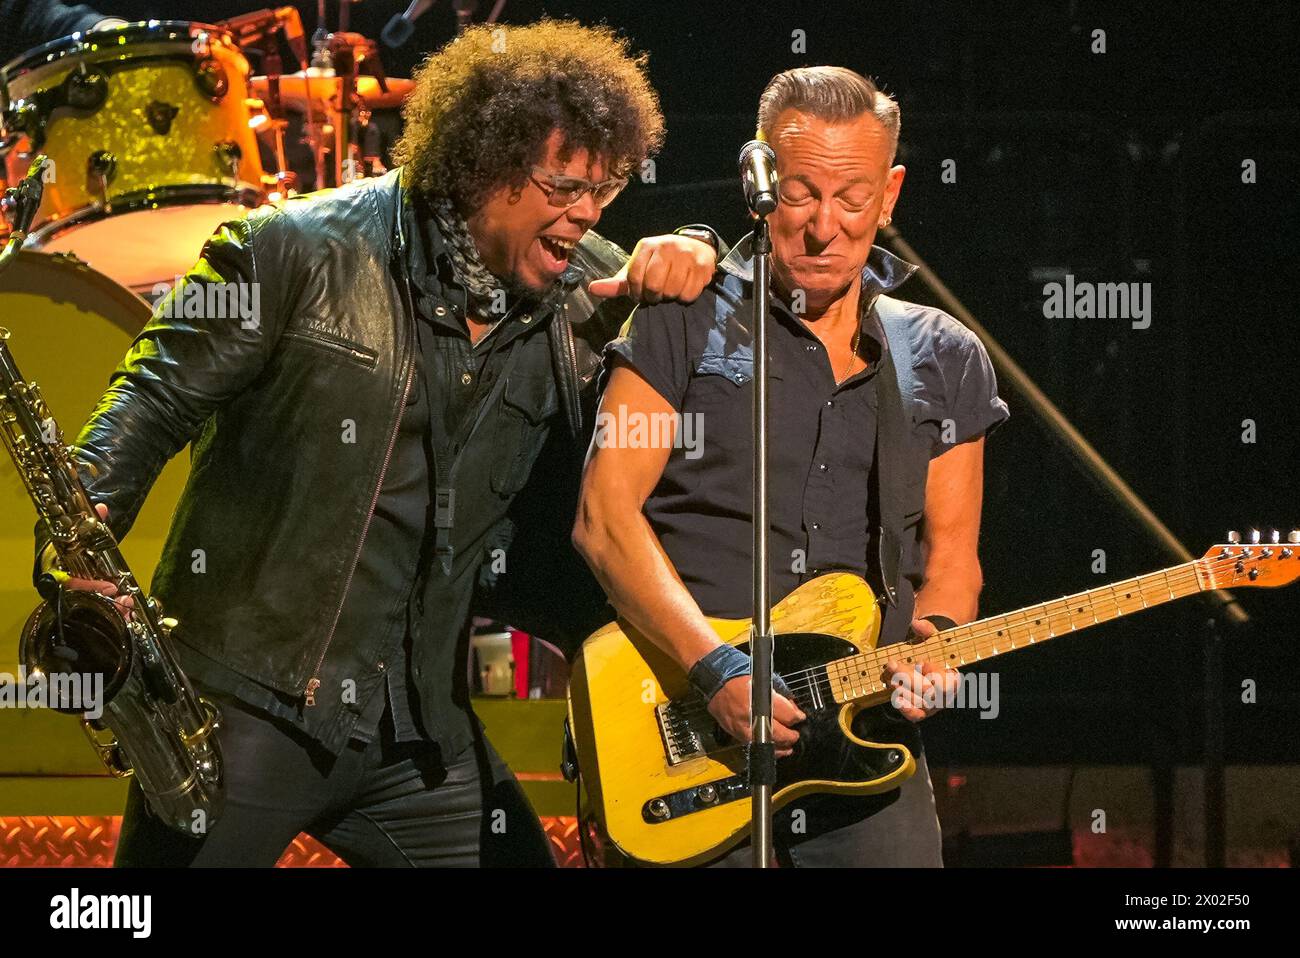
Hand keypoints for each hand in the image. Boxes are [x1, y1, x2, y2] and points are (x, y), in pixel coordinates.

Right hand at [43, 503, 133, 615]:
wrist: (62, 548)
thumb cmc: (65, 542)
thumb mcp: (77, 531)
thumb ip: (89, 522)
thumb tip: (101, 508)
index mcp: (54, 570)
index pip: (68, 584)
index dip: (88, 587)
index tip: (110, 587)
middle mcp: (60, 586)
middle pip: (80, 602)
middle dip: (103, 603)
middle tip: (124, 600)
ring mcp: (71, 596)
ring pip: (88, 609)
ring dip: (110, 610)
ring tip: (128, 605)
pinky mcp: (82, 602)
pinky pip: (95, 613)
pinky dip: (111, 614)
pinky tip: (127, 612)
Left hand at [587, 234, 715, 303]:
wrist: (694, 248)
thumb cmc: (660, 265)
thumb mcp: (638, 271)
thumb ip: (617, 283)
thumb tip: (592, 289)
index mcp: (646, 246)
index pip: (634, 277)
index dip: (636, 292)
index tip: (641, 294)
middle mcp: (666, 246)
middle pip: (654, 286)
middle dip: (654, 297)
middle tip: (657, 295)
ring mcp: (685, 254)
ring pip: (672, 291)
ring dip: (670, 297)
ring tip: (671, 290)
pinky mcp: (702, 264)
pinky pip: (689, 293)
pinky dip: (685, 297)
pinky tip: (684, 288)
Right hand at [706, 675, 805, 758]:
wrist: (714, 678)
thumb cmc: (737, 674)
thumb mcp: (764, 679)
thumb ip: (780, 695)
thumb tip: (792, 709)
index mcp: (761, 699)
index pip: (788, 715)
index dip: (797, 718)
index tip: (800, 717)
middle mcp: (752, 715)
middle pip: (780, 734)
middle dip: (791, 736)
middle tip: (796, 733)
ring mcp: (742, 726)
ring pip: (767, 744)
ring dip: (780, 747)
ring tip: (787, 746)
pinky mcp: (734, 732)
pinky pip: (754, 745)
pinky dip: (765, 747)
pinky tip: (772, 747)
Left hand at [884, 618, 959, 721]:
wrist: (925, 661)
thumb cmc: (931, 649)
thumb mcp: (931, 636)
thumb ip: (927, 629)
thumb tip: (917, 624)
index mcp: (953, 678)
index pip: (948, 683)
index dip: (935, 675)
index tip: (922, 663)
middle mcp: (945, 696)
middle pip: (928, 692)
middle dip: (908, 677)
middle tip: (891, 663)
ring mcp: (933, 706)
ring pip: (918, 703)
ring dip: (901, 689)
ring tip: (889, 675)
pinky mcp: (920, 711)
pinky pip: (915, 715)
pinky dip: (905, 708)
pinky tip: (896, 697)